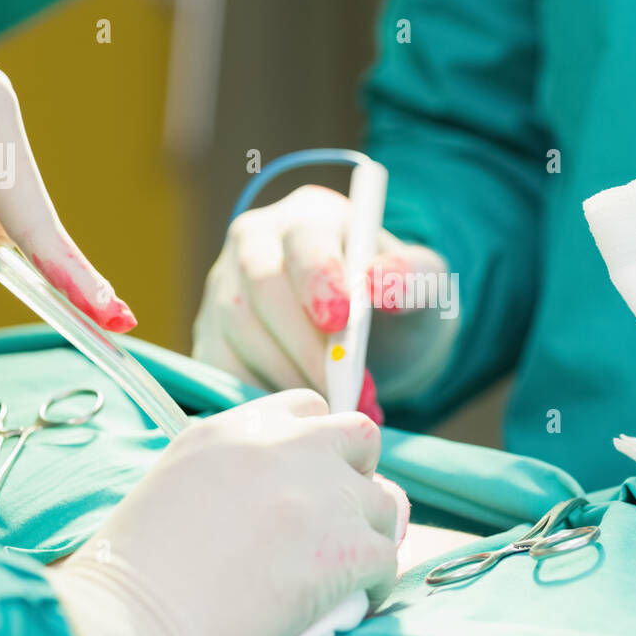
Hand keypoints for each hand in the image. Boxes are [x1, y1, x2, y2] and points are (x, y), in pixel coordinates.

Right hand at [48, 389, 406, 635]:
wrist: (132, 623)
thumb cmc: (130, 572)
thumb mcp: (174, 482)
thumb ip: (231, 470)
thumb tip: (271, 498)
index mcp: (236, 428)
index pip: (307, 409)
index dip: (316, 444)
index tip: (310, 478)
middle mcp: (287, 448)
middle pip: (360, 437)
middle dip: (358, 473)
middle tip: (340, 517)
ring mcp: (323, 496)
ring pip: (386, 501)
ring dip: (372, 531)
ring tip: (349, 568)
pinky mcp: (348, 550)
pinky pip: (390, 558)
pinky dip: (377, 583)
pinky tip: (353, 601)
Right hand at [192, 184, 455, 420]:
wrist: (374, 343)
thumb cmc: (397, 308)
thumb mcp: (423, 289)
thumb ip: (412, 279)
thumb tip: (382, 282)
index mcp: (311, 217)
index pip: (303, 238)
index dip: (318, 278)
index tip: (343, 319)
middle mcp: (256, 244)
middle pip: (260, 285)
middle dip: (302, 343)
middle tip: (343, 388)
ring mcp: (225, 289)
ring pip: (237, 329)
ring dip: (285, 376)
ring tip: (333, 410)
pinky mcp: (212, 336)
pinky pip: (219, 366)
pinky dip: (256, 394)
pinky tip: (298, 418)